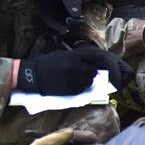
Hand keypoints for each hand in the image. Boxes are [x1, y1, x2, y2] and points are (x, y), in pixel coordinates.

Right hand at [17, 48, 131, 95]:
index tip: (112, 66)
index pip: (99, 57)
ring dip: (90, 82)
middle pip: (97, 71)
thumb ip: (79, 59)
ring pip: (91, 81)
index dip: (107, 62)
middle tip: (100, 77)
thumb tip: (95, 65)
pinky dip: (82, 89)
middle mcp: (77, 65)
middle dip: (99, 74)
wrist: (32, 76)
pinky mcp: (71, 89)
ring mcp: (74, 78)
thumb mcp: (63, 56)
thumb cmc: (47, 65)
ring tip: (79, 81)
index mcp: (75, 55)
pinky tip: (72, 86)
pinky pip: (83, 90)